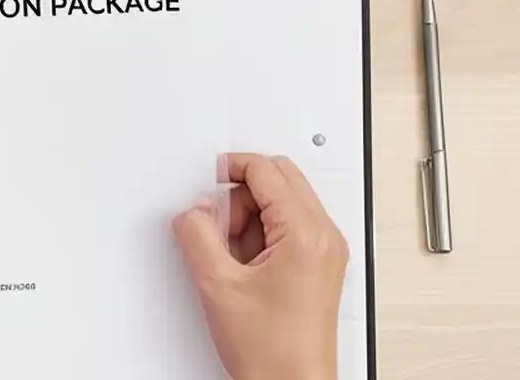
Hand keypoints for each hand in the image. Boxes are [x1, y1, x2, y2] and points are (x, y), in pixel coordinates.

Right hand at [172, 154, 347, 379]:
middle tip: (218, 225)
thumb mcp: (217, 285)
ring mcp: (325, 252)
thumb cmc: (272, 352)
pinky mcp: (318, 265)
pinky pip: (288, 228)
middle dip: (241, 194)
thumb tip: (194, 210)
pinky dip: (261, 234)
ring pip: (283, 202)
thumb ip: (198, 235)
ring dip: (249, 216)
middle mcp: (325, 238)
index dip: (230, 168)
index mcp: (306, 235)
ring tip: (230, 255)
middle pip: (280, 179)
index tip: (207, 180)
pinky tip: (242, 264)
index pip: (267, 171)